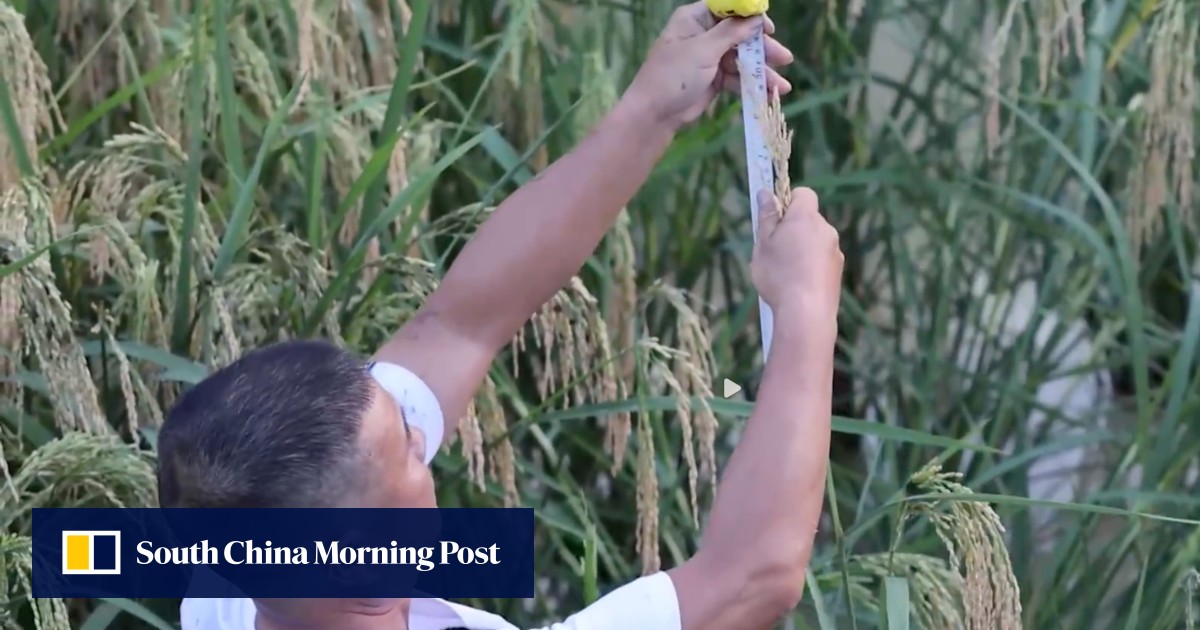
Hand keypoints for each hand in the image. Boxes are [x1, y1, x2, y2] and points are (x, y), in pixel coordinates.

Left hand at [624, 1, 793, 128]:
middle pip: (740, 35)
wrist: (654, 114)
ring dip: (761, 71)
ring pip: (742, 58)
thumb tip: (755, 17)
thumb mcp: (703, 50)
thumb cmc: (673, 76)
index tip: (768, 28)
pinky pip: (737, 77)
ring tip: (781, 86)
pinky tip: (769, 93)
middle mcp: (703, 35)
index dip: (750, 16)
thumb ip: (731, 33)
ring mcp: (709, 58)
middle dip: (762, 48)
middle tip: (784, 58)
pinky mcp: (713, 79)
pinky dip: (751, 84)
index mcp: (695, 20)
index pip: (728, 9)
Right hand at [751, 188, 842, 320]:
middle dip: (794, 229)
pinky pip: (822, 260)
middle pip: (809, 220)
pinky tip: (798, 285)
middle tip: (774, 250)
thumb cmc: (778, 275)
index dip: (789, 201)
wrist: (806, 313)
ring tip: (785, 272)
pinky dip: (811, 266)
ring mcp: (835, 251)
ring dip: (803, 249)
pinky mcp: (838, 271)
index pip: (804, 194)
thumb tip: (766, 192)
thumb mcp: (763, 244)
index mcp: (806, 218)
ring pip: (816, 241)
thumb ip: (766, 216)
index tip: (776, 219)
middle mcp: (826, 230)